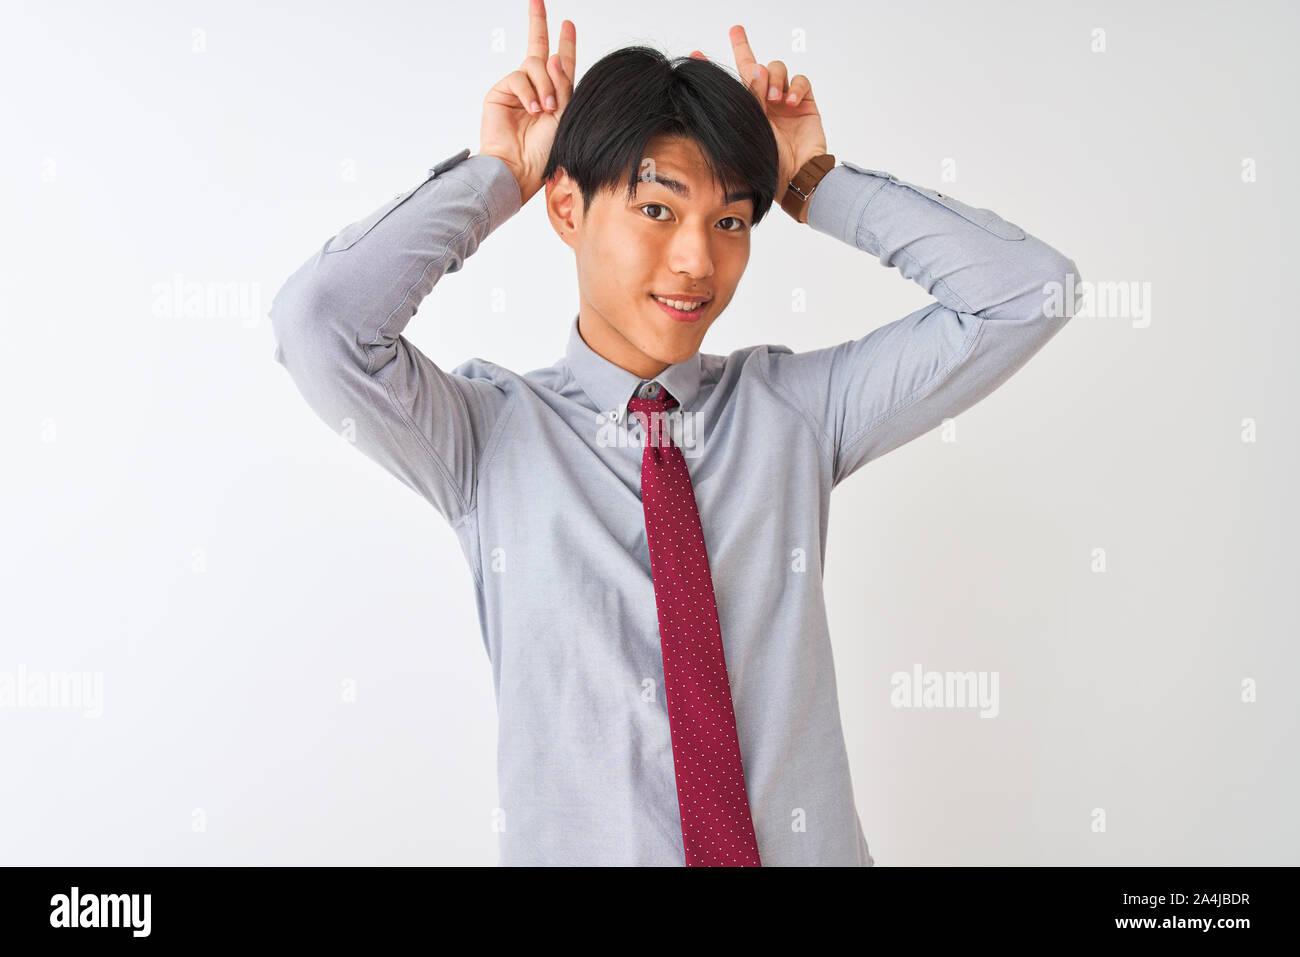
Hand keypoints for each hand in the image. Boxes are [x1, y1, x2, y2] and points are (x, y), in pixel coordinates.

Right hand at [479, 0, 575, 204]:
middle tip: (537, 1)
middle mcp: (536, 90)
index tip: (568, 24)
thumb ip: (563, 85)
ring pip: (534, 65)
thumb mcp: (565, 116)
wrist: (519, 168)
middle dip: (539, 24)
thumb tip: (555, 56)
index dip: (566, 44)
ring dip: (545, 84)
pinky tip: (532, 109)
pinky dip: (529, 91)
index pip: (562, 65)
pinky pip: (519, 77)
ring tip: (546, 108)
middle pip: (539, 50)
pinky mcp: (501, 92)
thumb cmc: (544, 151)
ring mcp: (518, 91)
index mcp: (555, 97)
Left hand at [725, 25, 827, 220]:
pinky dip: (795, 87)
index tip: (695, 54)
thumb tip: (753, 67)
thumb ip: (749, 100)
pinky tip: (788, 103)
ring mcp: (784, 102)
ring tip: (772, 100)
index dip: (713, 69)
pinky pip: (801, 81)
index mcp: (746, 112)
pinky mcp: (805, 104)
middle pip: (753, 66)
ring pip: (777, 69)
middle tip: (735, 31)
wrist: (796, 178)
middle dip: (742, 46)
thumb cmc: (769, 165)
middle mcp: (763, 103)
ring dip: (773, 79)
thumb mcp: (748, 132)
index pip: (729, 85)